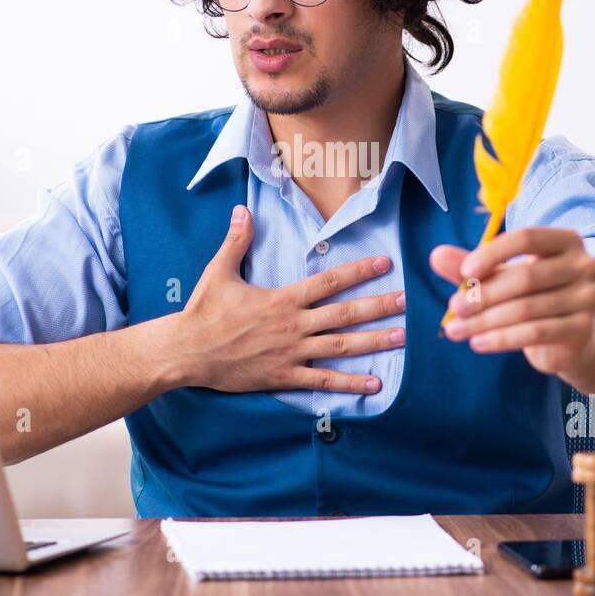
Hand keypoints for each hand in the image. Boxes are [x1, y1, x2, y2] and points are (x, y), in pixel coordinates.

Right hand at [168, 204, 405, 393]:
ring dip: (374, 342)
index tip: (384, 264)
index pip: (329, 281)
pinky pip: (323, 381)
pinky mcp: (284, 376)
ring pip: (342, 347)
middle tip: (406, 302)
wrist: (187, 351)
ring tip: (402, 338)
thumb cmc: (203, 311)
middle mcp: (293, 325)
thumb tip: (243, 210)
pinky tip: (374, 385)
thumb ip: (237, 240)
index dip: (359, 271)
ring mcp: (291, 352)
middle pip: (345, 314)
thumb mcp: (219, 271)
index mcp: (282, 298)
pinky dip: (350, 384)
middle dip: (378, 306)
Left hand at [429, 227, 594, 377]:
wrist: (565, 333)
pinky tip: (477, 343)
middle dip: (484, 294)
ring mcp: (587, 298)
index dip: (493, 254)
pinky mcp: (581, 329)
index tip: (464, 272)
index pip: (527, 238)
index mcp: (564, 240)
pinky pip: (536, 333)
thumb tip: (436, 255)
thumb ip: (470, 265)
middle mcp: (583, 265)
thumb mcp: (500, 275)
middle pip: (526, 277)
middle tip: (453, 308)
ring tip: (455, 330)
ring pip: (527, 309)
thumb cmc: (528, 294)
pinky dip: (502, 339)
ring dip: (485, 321)